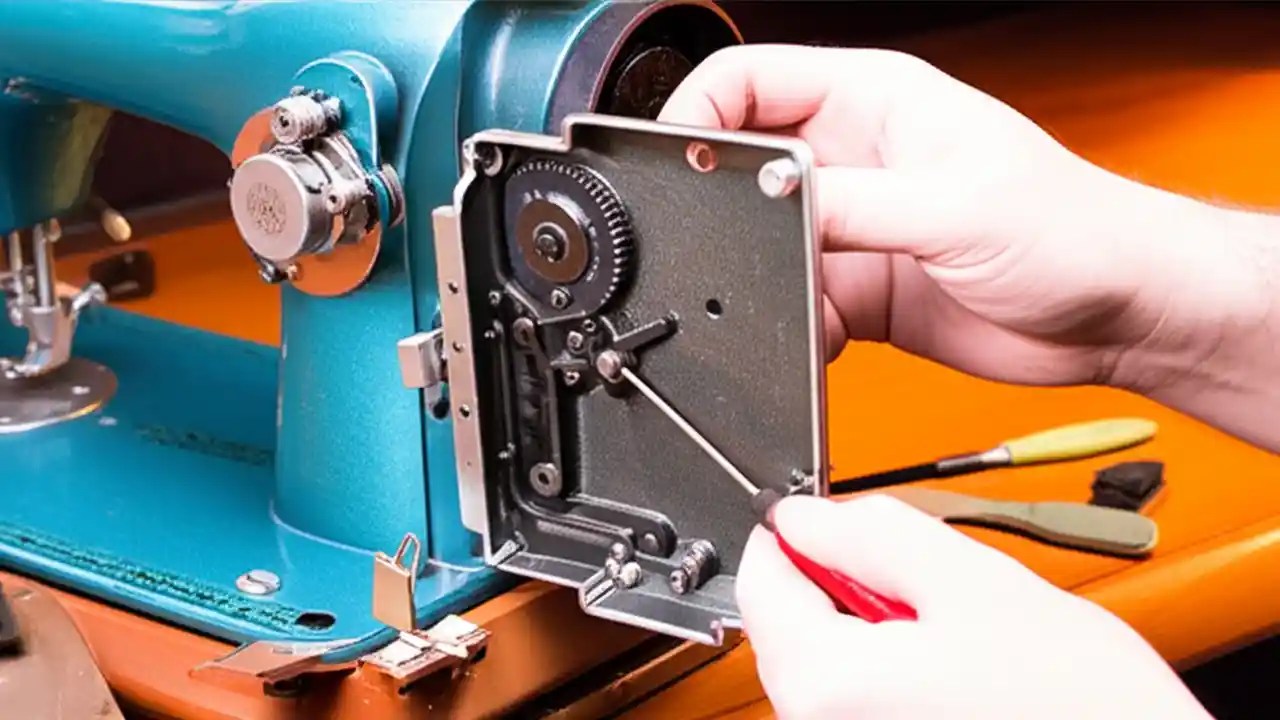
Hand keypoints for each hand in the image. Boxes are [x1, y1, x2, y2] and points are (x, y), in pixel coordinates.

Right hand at [658, 45, 1269, 392]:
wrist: (1116, 314)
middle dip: (720, 210)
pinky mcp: (860, 290)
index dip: (698, 112)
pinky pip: (796, 307)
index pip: (748, 80)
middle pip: (741, 167)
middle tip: (723, 246)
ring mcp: (853, 228)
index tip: (677, 160)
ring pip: (761, 248)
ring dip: (762, 280)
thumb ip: (848, 204)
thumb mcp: (951, 204)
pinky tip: (821, 335)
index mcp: (872, 100)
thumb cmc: (1071, 228)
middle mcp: (853, 160)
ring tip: (792, 297)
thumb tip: (765, 198)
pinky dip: (795, 327)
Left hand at [739, 495, 1211, 718]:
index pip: (758, 583)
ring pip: (831, 663)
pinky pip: (863, 700)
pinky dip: (894, 671)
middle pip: (789, 626)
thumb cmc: (1081, 707)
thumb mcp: (975, 582)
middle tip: (921, 575)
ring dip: (874, 627)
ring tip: (959, 630)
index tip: (823, 513)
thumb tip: (804, 512)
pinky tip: (961, 671)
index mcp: (824, 682)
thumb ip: (872, 534)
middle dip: (842, 583)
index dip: (792, 532)